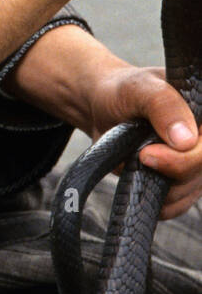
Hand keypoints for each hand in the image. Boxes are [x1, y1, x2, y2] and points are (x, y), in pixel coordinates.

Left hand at [84, 62, 200, 219]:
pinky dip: (155, 198)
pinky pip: (175, 205)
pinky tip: (140, 177)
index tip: (149, 153)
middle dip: (171, 168)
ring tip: (135, 158)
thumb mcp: (138, 88)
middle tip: (141, 156)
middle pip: (201, 170)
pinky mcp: (181, 184)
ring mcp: (194, 163)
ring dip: (158, 183)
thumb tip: (187, 140)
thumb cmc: (123, 92)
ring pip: (189, 191)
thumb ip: (163, 105)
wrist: (102, 107)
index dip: (188, 157)